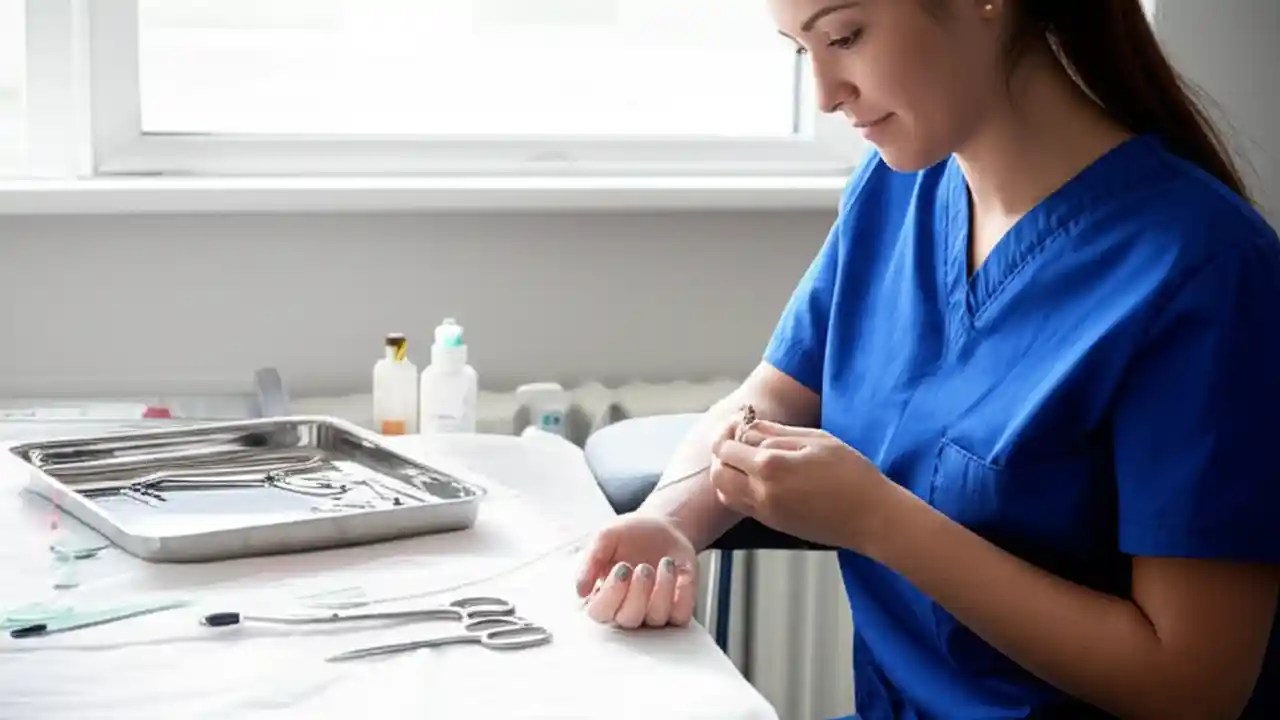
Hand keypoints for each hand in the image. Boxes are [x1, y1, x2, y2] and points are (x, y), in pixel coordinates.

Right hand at [574, 515, 698, 627]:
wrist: (663, 527)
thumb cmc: (630, 535)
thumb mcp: (605, 538)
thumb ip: (591, 562)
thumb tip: (580, 590)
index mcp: (604, 596)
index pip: (600, 612)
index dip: (611, 593)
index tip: (621, 567)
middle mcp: (627, 609)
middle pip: (628, 619)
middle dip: (638, 592)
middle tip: (643, 567)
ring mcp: (653, 613)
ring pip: (656, 618)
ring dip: (662, 589)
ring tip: (664, 563)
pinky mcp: (678, 609)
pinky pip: (681, 615)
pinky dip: (683, 594)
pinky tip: (679, 573)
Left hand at [710, 420, 889, 550]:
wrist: (871, 517)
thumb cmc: (851, 474)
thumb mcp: (816, 439)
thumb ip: (776, 433)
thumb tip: (749, 427)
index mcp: (769, 467)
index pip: (726, 448)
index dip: (727, 431)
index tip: (738, 422)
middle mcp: (760, 493)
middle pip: (718, 473)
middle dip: (722, 453)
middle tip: (739, 438)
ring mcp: (765, 512)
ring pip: (725, 493)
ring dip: (728, 473)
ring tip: (747, 458)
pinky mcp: (773, 524)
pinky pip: (741, 505)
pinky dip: (739, 489)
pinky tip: (760, 476)